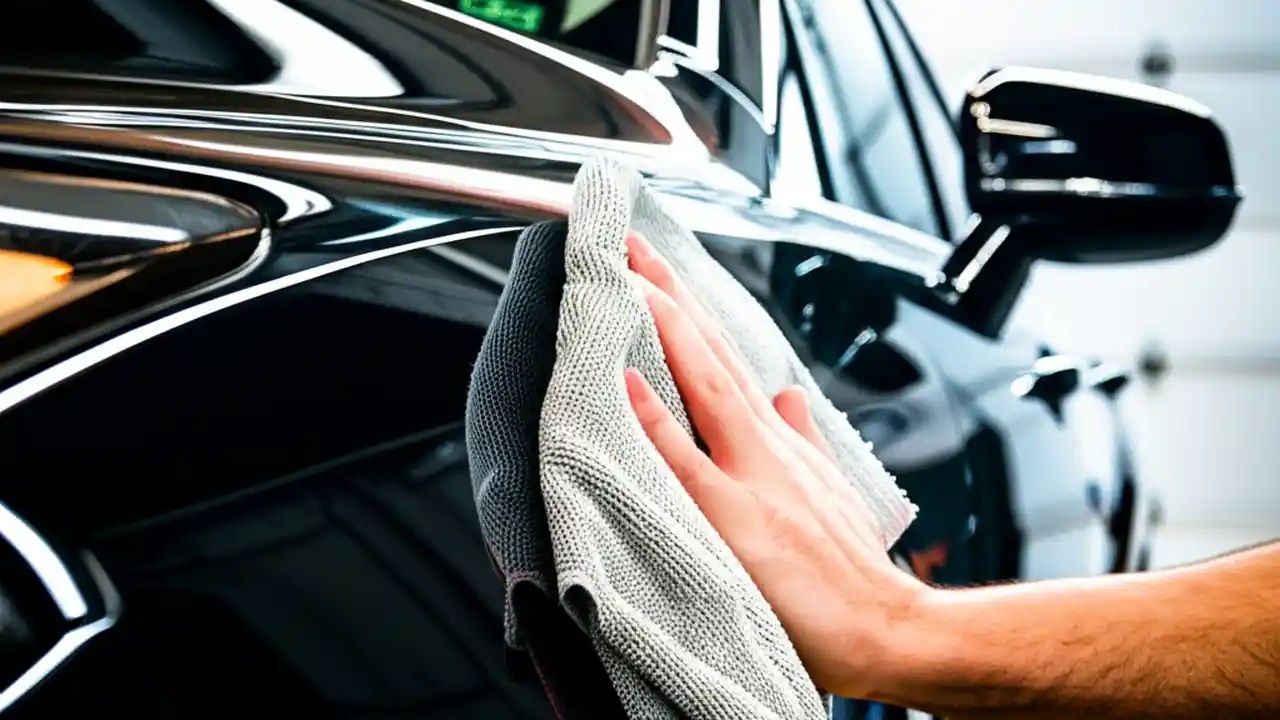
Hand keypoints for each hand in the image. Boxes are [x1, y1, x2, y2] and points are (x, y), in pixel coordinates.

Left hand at [623, 233, 926, 698]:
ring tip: (626, 278)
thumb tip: (788, 399)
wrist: (888, 629)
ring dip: (664, 327)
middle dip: (668, 295)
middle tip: (627, 244)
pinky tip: (626, 382)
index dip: (689, 312)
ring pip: (702, 384)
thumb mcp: (828, 489)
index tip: (655, 270)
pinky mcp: (738, 519)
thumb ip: (803, 440)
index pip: (725, 359)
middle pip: (709, 353)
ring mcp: (752, 477)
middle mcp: (764, 446)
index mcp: (777, 441)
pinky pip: (687, 462)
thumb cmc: (852, 571)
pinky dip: (657, 419)